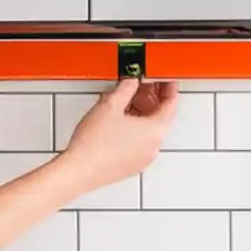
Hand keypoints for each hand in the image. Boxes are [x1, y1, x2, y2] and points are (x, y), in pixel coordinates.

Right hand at [63, 79, 178, 191]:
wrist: (79, 170)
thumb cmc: (93, 144)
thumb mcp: (110, 105)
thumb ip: (126, 88)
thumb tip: (131, 82)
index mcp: (155, 130)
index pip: (171, 104)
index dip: (169, 87)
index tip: (165, 79)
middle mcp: (154, 146)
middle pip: (161, 117)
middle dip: (152, 99)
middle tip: (141, 86)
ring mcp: (144, 158)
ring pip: (149, 131)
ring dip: (142, 114)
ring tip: (126, 102)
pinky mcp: (132, 166)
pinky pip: (140, 143)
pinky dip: (135, 130)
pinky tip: (119, 122)